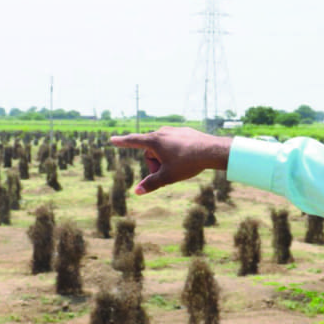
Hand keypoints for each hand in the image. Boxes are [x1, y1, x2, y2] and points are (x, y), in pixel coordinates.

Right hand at [110, 127, 231, 194]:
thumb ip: (151, 184)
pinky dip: (175, 153)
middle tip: (165, 174)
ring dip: (165, 159)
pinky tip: (187, 159)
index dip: (122, 142)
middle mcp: (162, 132)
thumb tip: (136, 192)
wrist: (212, 151)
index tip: (112, 140)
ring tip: (178, 166)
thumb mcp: (167, 177)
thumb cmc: (187, 163)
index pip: (133, 141)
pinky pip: (174, 144)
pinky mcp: (185, 132)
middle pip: (151, 151)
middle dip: (155, 164)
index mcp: (154, 141)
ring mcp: (174, 131)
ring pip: (163, 148)